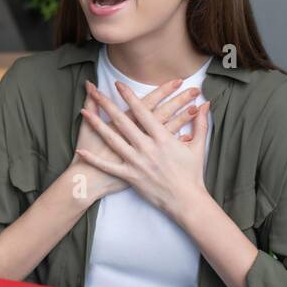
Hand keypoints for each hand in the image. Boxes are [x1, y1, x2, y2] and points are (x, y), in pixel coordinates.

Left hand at [75, 80, 210, 220]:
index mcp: (163, 138)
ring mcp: (137, 162)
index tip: (118, 85)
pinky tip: (81, 151)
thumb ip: (201, 123)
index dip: (130, 97)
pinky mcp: (130, 177)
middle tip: (95, 90)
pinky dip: (94, 159)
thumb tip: (206, 104)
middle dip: (108, 104)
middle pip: (123, 121)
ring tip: (84, 113)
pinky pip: (109, 166)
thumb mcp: (199, 147)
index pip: (143, 112)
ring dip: (97, 125)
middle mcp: (147, 148)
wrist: (186, 201)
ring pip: (113, 140)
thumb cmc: (193, 174)